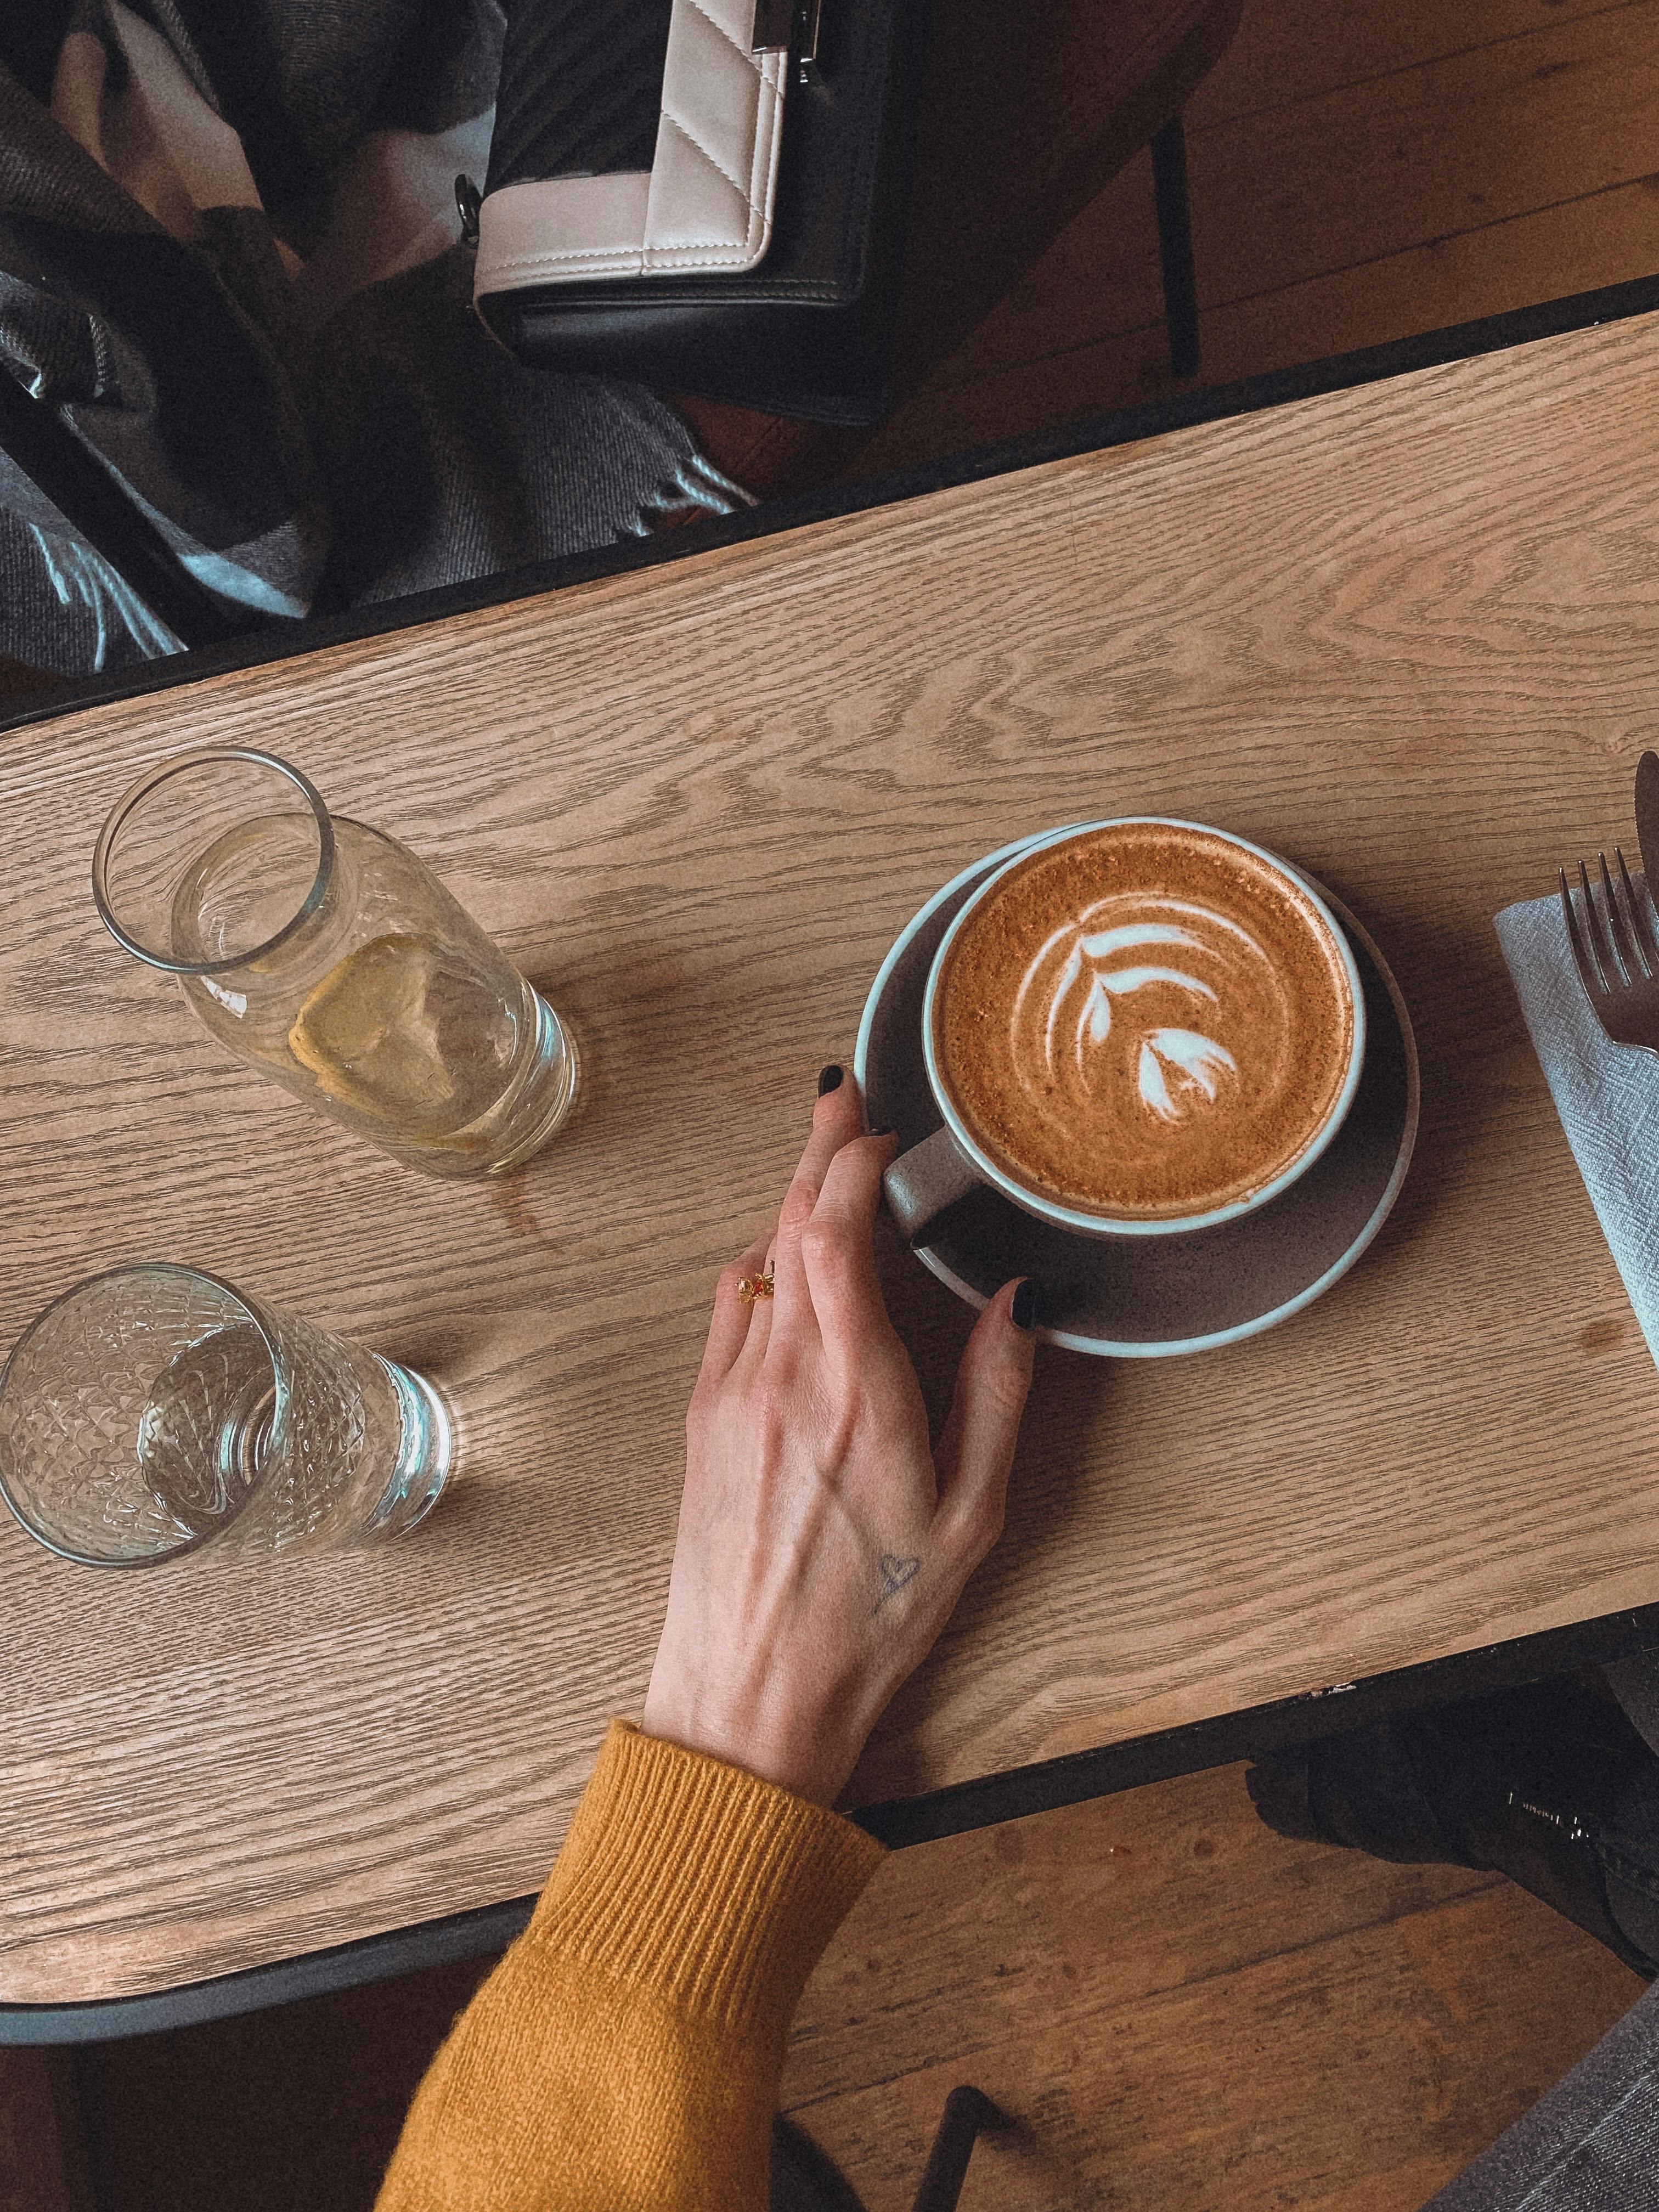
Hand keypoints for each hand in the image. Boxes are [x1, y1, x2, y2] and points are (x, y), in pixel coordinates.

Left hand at [642, 1067, 1036, 1806]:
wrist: (750, 1694)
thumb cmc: (870, 1620)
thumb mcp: (973, 1517)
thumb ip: (998, 1395)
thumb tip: (1016, 1300)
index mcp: (856, 1394)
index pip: (832, 1234)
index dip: (847, 1159)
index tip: (878, 1125)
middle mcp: (781, 1378)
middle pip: (786, 1225)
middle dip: (817, 1150)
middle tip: (843, 1098)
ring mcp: (728, 1393)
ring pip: (755, 1260)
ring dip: (791, 1205)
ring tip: (826, 1170)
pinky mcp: (700, 1416)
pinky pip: (729, 1307)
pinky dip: (762, 1263)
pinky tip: (788, 1264)